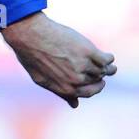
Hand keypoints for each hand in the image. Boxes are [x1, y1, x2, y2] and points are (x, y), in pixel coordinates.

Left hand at [1, 12, 115, 107]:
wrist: (29, 34)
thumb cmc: (32, 55)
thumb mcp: (42, 79)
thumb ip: (60, 92)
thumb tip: (75, 104)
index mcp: (65, 89)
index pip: (88, 93)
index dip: (94, 88)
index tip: (98, 82)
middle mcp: (76, 80)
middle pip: (97, 81)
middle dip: (100, 77)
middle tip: (101, 71)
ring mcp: (83, 66)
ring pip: (104, 70)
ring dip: (107, 67)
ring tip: (104, 62)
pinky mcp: (88, 51)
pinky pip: (107, 59)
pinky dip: (109, 58)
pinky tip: (106, 55)